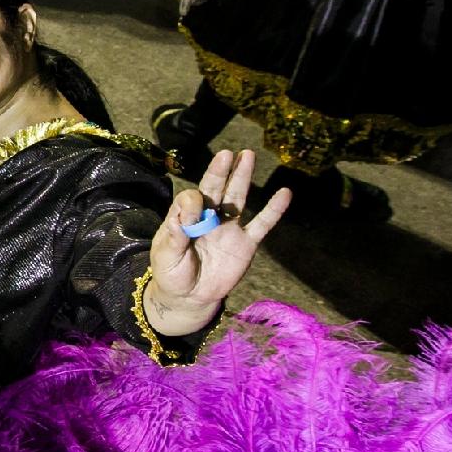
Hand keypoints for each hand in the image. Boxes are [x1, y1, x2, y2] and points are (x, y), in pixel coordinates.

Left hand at [145, 149, 291, 335]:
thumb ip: (175, 236)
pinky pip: (262, 224)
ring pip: (238, 198)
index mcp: (185, 217)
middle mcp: (208, 217)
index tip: (196, 206)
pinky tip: (285, 193)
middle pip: (215, 189)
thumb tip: (183, 214)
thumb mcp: (166, 256)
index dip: (195, 201)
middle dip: (220, 172)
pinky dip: (274, 210)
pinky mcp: (246, 243)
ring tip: (247, 155)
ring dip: (242, 177)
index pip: (191, 200)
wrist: (189, 297)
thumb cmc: (171, 274)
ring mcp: (228, 228)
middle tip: (227, 154)